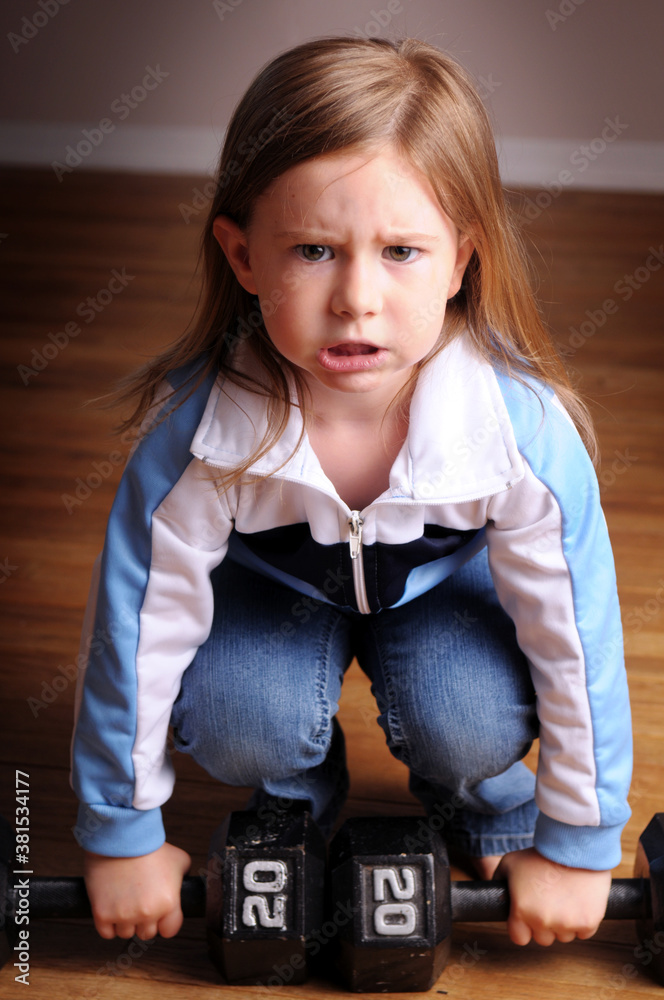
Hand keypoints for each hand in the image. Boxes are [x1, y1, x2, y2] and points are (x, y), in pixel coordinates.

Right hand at [84, 841, 191, 939]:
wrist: (121, 836)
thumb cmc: (148, 846)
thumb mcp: (178, 859)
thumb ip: (184, 877)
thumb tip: (183, 886)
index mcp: (168, 903)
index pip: (170, 930)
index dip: (165, 922)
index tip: (160, 914)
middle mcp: (147, 913)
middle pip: (147, 933)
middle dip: (144, 920)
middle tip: (139, 901)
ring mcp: (123, 916)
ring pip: (126, 933)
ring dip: (125, 921)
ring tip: (125, 899)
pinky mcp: (102, 914)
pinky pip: (106, 932)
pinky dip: (108, 923)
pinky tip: (111, 906)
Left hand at [494, 847, 611, 945]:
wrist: (574, 845)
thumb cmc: (541, 853)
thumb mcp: (509, 862)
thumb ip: (498, 881)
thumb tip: (495, 895)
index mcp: (522, 910)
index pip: (519, 937)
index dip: (523, 927)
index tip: (528, 915)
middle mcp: (543, 921)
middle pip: (543, 938)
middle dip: (544, 924)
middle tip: (549, 901)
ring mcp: (567, 924)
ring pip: (564, 936)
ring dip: (564, 923)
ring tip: (564, 897)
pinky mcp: (588, 922)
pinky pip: (584, 932)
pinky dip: (582, 921)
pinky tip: (579, 901)